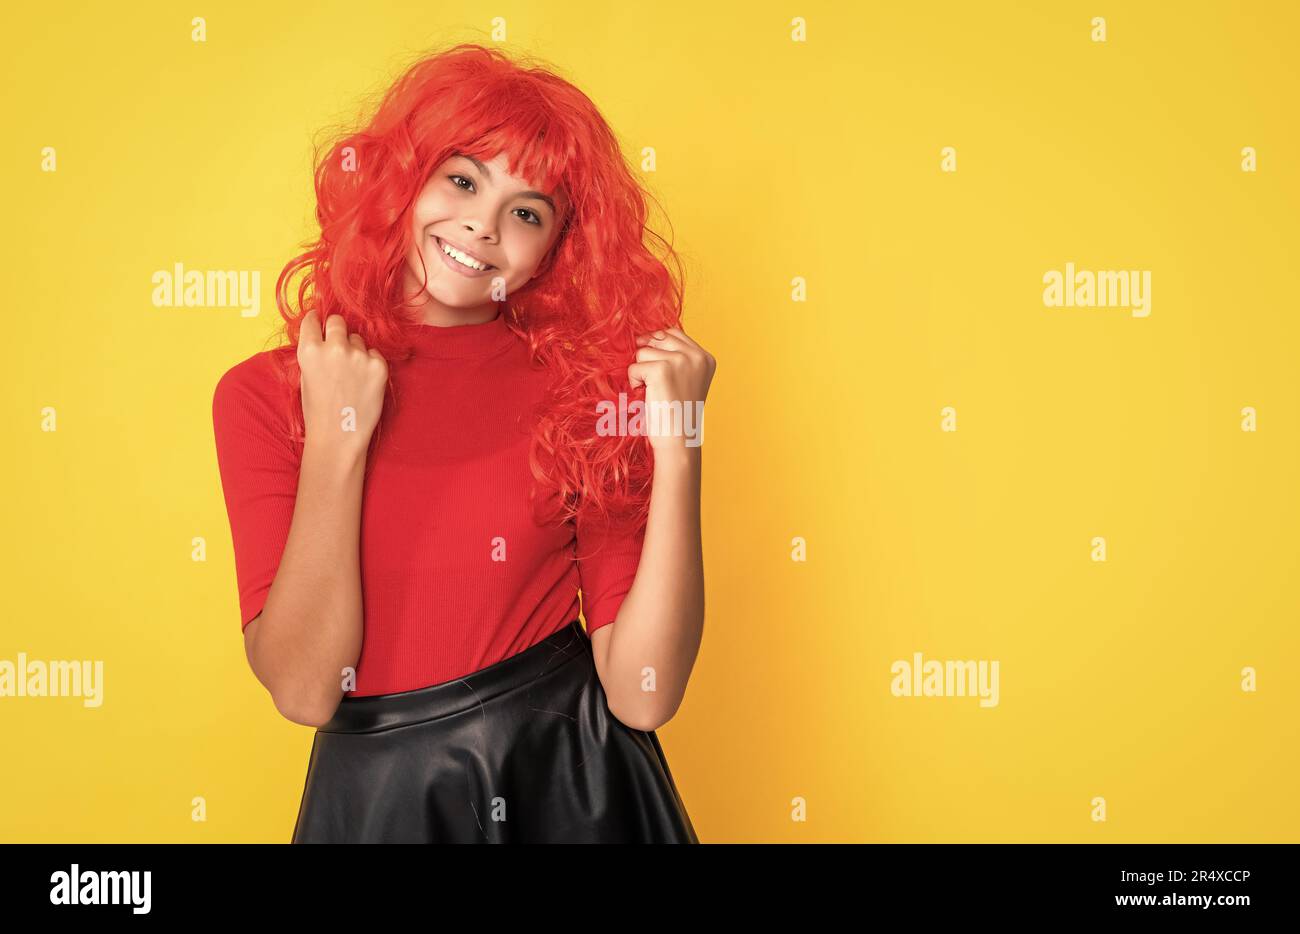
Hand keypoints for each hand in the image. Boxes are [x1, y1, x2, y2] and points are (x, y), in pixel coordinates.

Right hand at [297, 310, 388, 451]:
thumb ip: (314, 352)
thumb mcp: (305, 376)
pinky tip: (363, 382)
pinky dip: (370, 363)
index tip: (319, 325)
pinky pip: (374, 354)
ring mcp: (359, 356)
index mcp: (310, 350)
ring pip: (358, 339)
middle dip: (337, 331)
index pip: (312, 320)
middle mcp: (335, 348)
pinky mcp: (379, 365)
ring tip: (351, 375)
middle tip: (337, 348)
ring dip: (354, 350)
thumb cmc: (318, 410)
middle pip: (338, 321)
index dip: (316, 323)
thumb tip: (323, 334)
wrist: (339, 436)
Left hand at [630, 326, 715, 453]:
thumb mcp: (686, 379)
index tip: (658, 371)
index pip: (674, 333)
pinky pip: (634, 367)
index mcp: (706, 358)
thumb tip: (644, 337)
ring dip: (642, 373)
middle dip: (650, 359)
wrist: (678, 441)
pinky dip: (635, 383)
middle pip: (657, 339)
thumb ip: (675, 356)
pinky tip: (648, 397)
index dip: (658, 347)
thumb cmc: (677, 414)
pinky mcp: (662, 370)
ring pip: (643, 352)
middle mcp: (696, 356)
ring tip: (655, 393)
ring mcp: (680, 361)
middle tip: (657, 385)